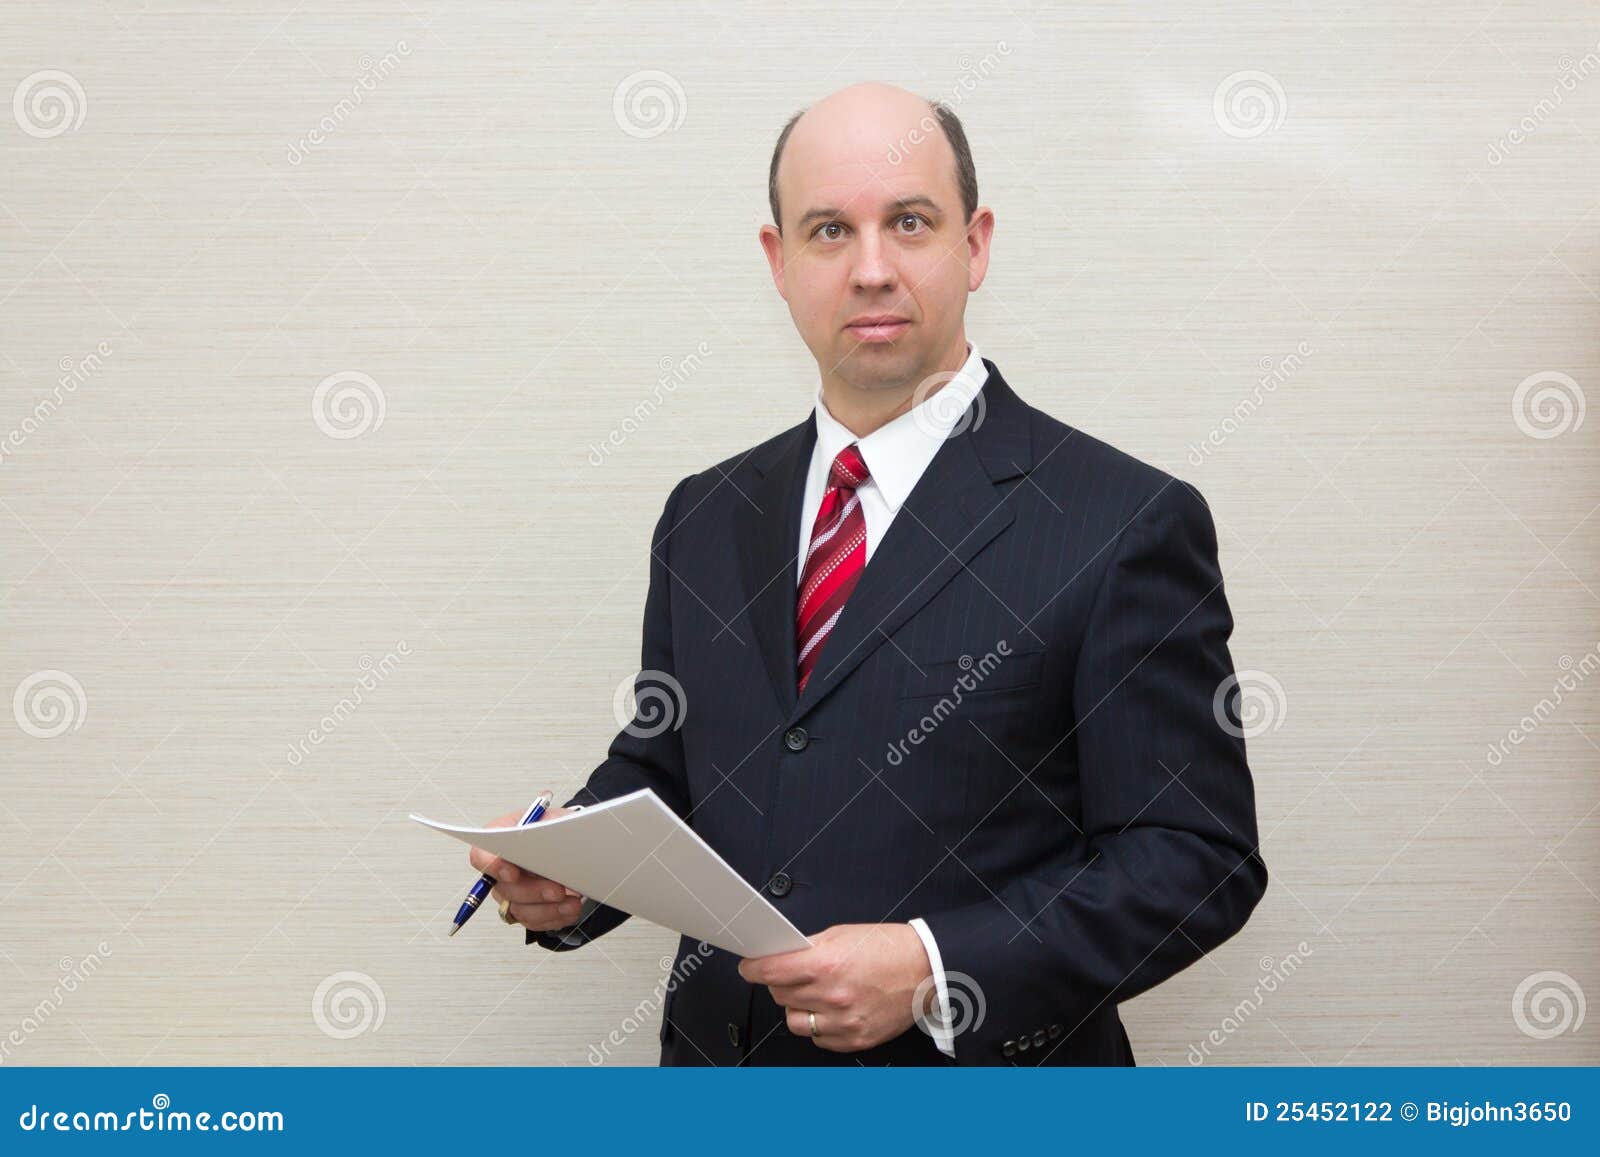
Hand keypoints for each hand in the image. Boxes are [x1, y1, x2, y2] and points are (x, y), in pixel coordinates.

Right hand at [468, 806, 584, 931]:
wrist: (569, 842)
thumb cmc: (555, 827)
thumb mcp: (555, 818)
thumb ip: (548, 825)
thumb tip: (550, 836)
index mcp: (500, 840)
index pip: (481, 856)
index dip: (493, 866)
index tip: (512, 873)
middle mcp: (501, 870)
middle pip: (504, 889)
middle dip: (533, 891)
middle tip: (557, 890)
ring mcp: (512, 893)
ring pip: (520, 910)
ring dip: (547, 909)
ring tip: (571, 903)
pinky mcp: (526, 910)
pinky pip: (535, 922)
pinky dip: (555, 917)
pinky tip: (570, 910)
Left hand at [737, 923, 935, 1052]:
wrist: (926, 970)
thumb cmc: (888, 948)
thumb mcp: (842, 935)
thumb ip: (809, 949)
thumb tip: (781, 956)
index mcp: (826, 964)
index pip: (771, 972)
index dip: (753, 969)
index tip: (749, 967)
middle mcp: (832, 996)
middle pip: (780, 995)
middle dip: (781, 983)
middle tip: (794, 974)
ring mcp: (843, 1022)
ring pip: (795, 1021)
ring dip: (797, 1007)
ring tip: (815, 994)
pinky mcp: (854, 1040)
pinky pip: (818, 1038)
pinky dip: (819, 1025)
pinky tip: (832, 1009)